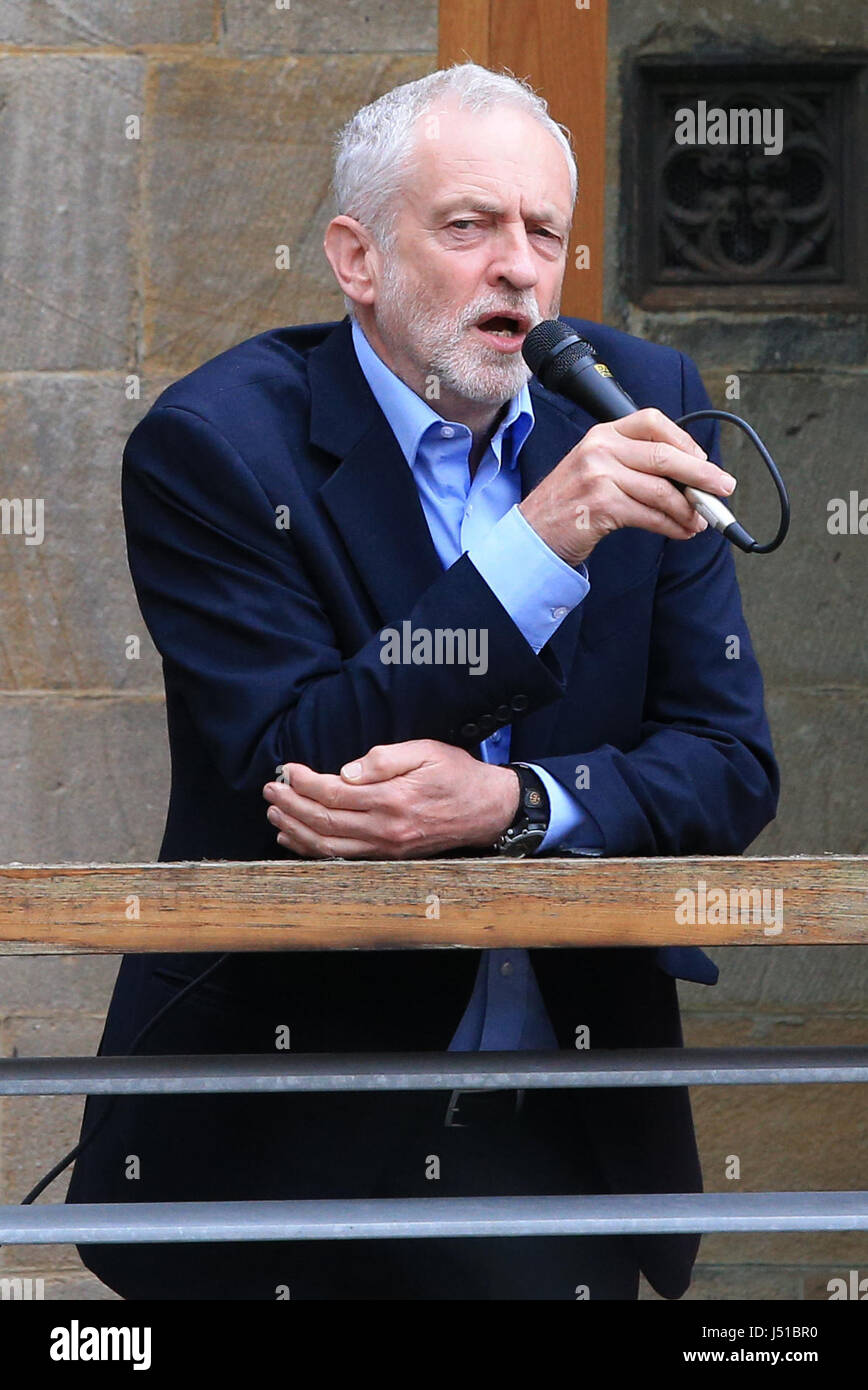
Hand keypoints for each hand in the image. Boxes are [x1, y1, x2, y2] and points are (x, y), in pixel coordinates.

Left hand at [262, 740, 521, 858]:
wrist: (488, 810)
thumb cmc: (457, 774)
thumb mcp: (426, 751)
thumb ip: (386, 759)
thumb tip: (346, 772)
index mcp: (393, 799)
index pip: (334, 793)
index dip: (304, 782)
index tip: (287, 769)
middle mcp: (386, 830)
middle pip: (324, 822)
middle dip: (291, 805)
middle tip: (270, 789)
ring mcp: (386, 848)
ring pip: (328, 846)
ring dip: (295, 830)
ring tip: (274, 812)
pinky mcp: (388, 858)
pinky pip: (341, 858)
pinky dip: (312, 850)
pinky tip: (294, 838)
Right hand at [518, 407, 736, 565]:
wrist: (533, 535)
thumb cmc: (569, 506)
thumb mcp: (596, 470)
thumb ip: (634, 464)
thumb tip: (688, 478)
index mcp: (602, 434)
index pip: (653, 421)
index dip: (684, 440)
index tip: (703, 460)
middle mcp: (599, 448)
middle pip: (664, 455)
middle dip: (701, 474)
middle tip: (724, 487)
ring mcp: (598, 476)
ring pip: (661, 490)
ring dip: (688, 509)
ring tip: (700, 522)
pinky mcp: (601, 505)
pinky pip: (650, 515)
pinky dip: (672, 526)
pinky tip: (681, 532)